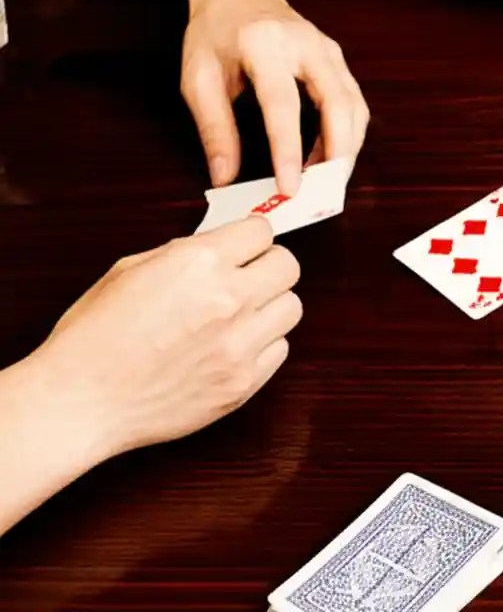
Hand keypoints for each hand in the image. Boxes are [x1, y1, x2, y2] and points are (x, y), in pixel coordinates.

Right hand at [29, 217, 301, 459]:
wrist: (81, 402)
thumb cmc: (94, 337)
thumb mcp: (129, 271)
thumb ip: (185, 255)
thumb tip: (222, 248)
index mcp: (197, 264)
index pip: (261, 231)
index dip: (250, 238)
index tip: (243, 247)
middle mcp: (228, 300)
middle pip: (288, 266)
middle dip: (268, 266)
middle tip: (247, 278)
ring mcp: (240, 344)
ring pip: (292, 308)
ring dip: (270, 307)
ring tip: (239, 316)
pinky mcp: (244, 382)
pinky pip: (280, 349)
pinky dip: (263, 345)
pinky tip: (231, 347)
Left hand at [182, 0, 368, 195]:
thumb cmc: (215, 34)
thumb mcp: (198, 77)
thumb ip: (214, 128)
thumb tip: (224, 177)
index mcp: (263, 44)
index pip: (283, 103)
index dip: (289, 149)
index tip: (289, 187)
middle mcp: (305, 44)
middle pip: (337, 104)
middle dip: (336, 153)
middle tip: (322, 192)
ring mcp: (328, 50)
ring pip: (354, 107)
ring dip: (346, 148)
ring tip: (325, 180)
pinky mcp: (338, 60)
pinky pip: (354, 104)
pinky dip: (348, 135)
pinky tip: (329, 157)